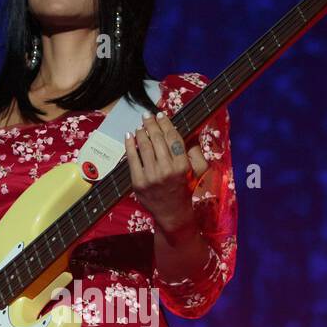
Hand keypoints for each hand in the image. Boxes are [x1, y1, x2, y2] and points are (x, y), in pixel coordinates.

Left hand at [124, 112, 208, 234]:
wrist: (172, 212)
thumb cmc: (185, 188)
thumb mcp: (197, 171)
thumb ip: (195, 151)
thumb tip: (192, 131)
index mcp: (183, 166)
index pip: (173, 138)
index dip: (166, 123)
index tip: (161, 114)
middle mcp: (167, 170)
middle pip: (157, 139)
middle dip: (151, 124)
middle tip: (147, 115)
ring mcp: (151, 177)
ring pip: (144, 147)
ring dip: (141, 132)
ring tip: (140, 126)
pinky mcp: (138, 183)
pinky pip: (132, 159)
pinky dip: (129, 145)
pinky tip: (129, 136)